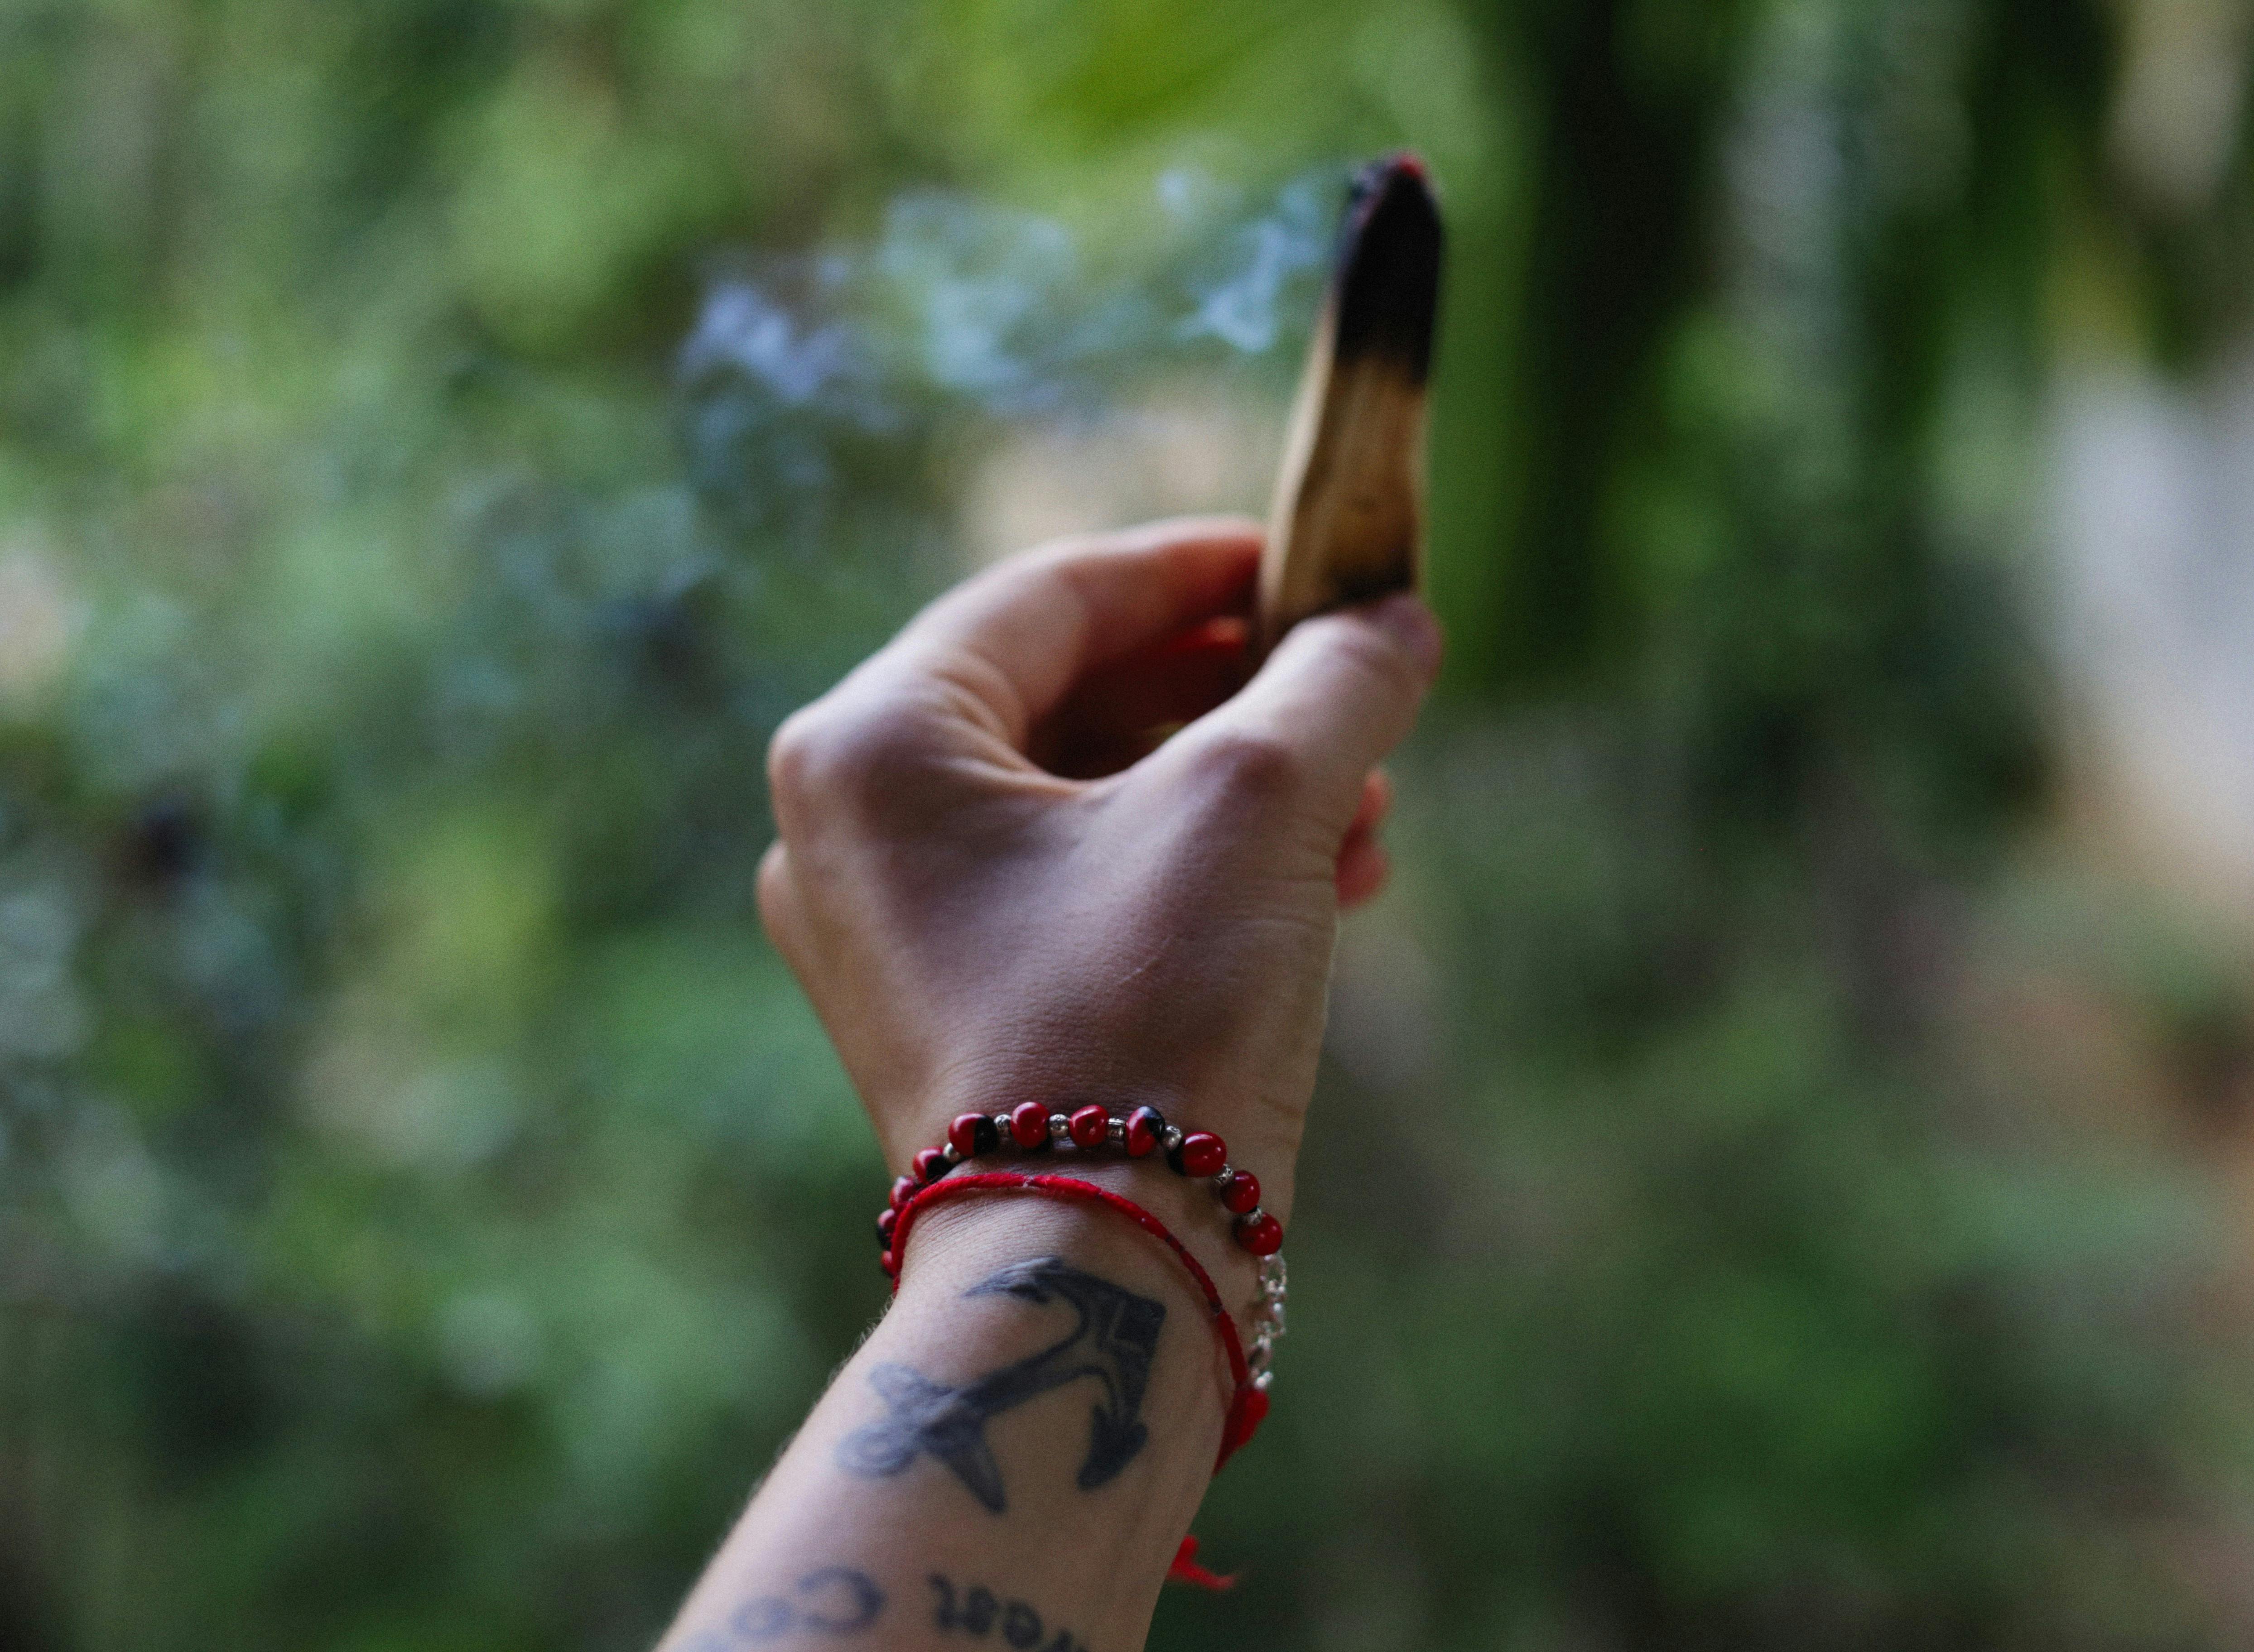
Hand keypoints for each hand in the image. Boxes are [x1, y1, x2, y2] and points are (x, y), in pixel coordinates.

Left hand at [756, 517, 1439, 1253]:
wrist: (1092, 1276)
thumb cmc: (1149, 1013)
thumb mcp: (1261, 804)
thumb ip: (1332, 682)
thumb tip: (1395, 619)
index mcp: (871, 745)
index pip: (1051, 595)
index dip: (1196, 565)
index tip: (1309, 562)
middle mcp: (847, 832)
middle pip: (1072, 700)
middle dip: (1237, 697)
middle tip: (1351, 688)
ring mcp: (889, 936)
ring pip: (1089, 806)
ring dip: (1239, 791)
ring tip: (1372, 811)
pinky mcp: (948, 1018)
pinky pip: (1079, 895)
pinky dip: (1197, 873)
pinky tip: (1333, 886)